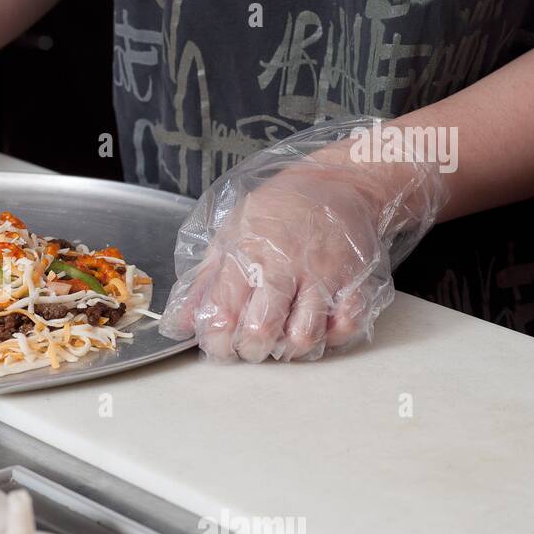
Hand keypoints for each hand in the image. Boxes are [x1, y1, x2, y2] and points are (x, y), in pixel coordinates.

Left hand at [158, 118, 447, 361]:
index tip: (219, 344)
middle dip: (251, 350)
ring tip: (283, 339)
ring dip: (290, 349)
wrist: (339, 182)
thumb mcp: (229, 234)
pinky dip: (330, 337)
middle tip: (251, 345)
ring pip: (304, 336)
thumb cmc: (278, 210)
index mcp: (245, 254)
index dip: (216, 342)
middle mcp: (284, 266)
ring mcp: (322, 275)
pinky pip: (345, 327)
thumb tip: (178, 323)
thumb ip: (203, 282)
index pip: (222, 314)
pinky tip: (317, 326)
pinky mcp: (355, 281)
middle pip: (261, 331)